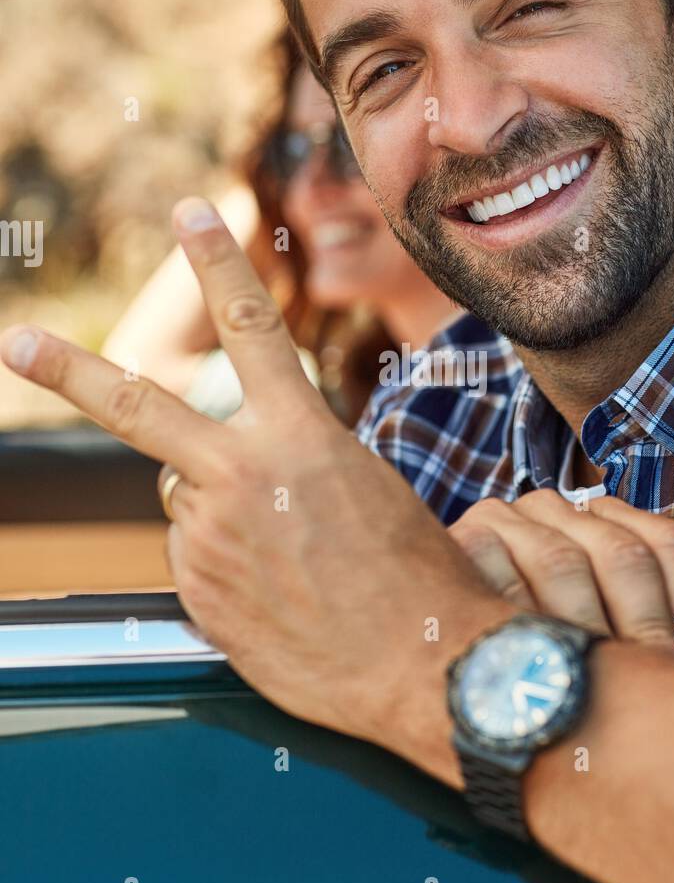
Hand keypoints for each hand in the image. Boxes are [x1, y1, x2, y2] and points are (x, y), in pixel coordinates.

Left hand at [0, 199, 511, 783]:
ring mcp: (207, 539)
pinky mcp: (194, 593)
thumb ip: (294, 458)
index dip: (219, 263)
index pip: (251, 326)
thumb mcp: (369, 488)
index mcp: (299, 438)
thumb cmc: (416, 578)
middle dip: (68, 370)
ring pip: (185, 498)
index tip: (192, 213)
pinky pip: (193, 557)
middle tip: (15, 339)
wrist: (424, 669)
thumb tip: (235, 469)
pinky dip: (223, 568)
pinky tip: (276, 597)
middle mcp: (240, 477)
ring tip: (287, 561)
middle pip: (136, 407)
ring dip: (219, 513)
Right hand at [449, 493, 673, 662]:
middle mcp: (556, 507)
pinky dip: (520, 614)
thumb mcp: (624, 623)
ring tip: (591, 678)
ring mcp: (507, 518)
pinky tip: (533, 653)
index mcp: (603, 518)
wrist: (450, 660)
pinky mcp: (462, 540)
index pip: (667, 541)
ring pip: (564, 560)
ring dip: (582, 628)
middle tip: (645, 682)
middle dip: (638, 626)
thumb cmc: (550, 649)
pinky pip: (501, 568)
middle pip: (620, 552)